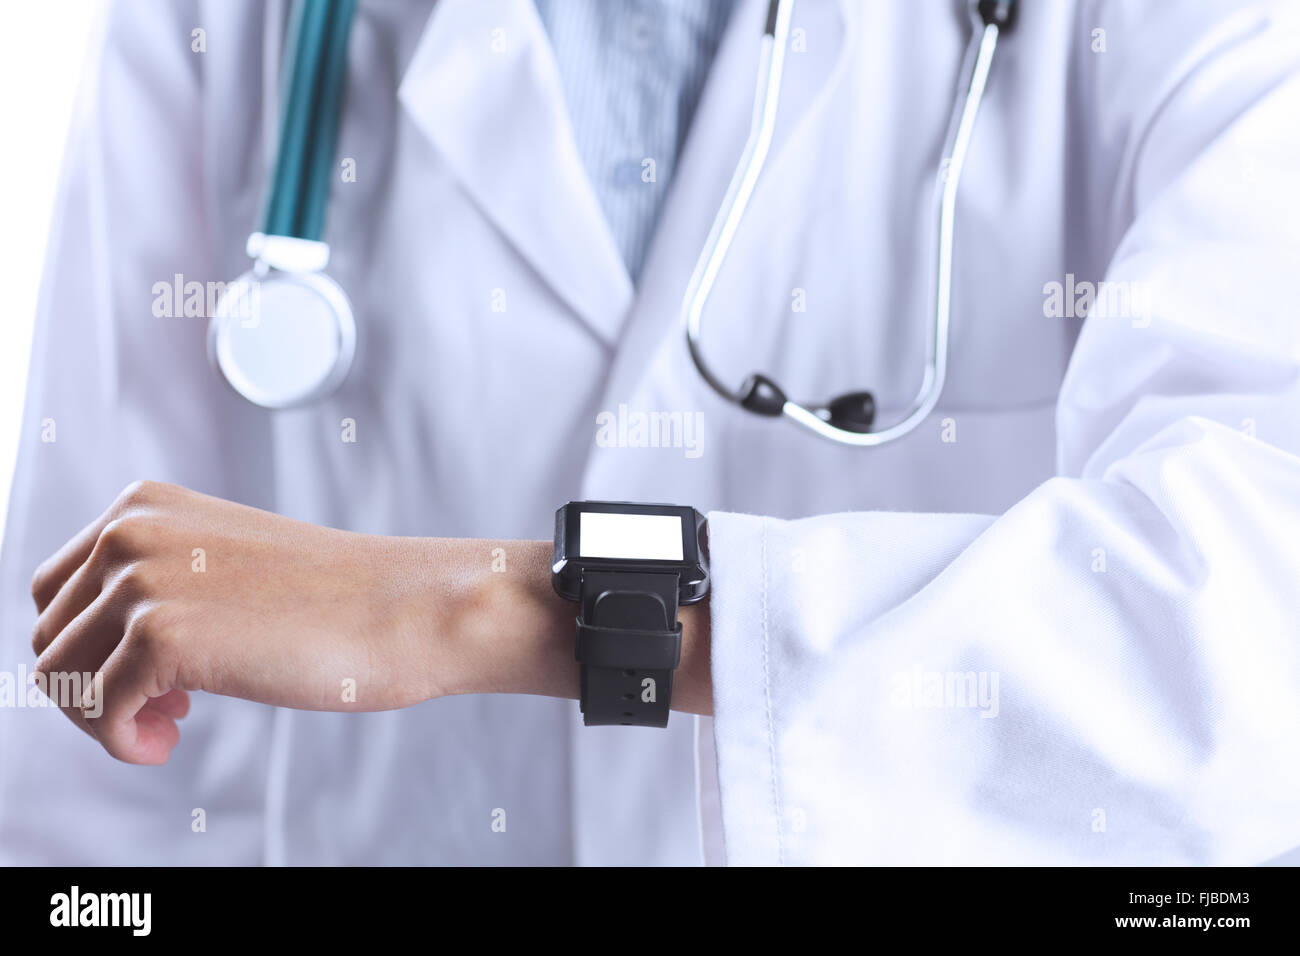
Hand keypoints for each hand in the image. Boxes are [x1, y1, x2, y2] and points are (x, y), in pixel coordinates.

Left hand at [30, 481, 712, 765]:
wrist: (408, 608)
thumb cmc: (337, 599)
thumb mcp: (228, 566)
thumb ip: (163, 581)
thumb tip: (98, 652)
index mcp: (144, 505)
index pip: (55, 590)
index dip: (89, 648)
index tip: (146, 679)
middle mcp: (131, 530)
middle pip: (50, 635)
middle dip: (93, 686)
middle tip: (163, 710)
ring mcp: (143, 578)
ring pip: (59, 675)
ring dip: (103, 716)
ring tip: (167, 726)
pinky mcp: (163, 633)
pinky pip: (98, 711)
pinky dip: (123, 740)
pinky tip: (168, 741)